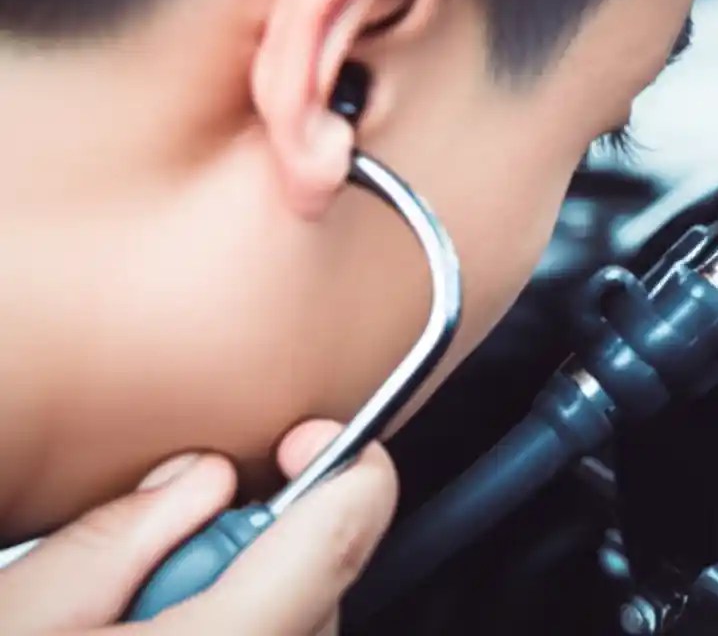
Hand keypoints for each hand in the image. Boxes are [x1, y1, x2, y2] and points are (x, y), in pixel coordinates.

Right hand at [0, 420, 397, 634]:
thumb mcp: (12, 622)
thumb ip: (112, 541)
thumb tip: (197, 483)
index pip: (333, 548)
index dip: (341, 477)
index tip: (311, 443)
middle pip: (318, 602)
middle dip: (263, 559)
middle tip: (165, 568)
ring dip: (247, 614)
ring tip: (136, 635)